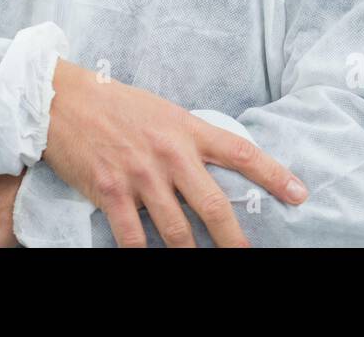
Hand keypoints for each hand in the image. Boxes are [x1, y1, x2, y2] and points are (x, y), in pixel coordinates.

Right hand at [43, 60, 307, 247]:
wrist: (63, 98)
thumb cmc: (114, 104)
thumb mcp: (161, 111)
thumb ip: (187, 139)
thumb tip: (210, 168)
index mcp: (185, 128)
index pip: (240, 151)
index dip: (273, 174)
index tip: (299, 194)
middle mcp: (168, 153)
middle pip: (213, 206)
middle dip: (235, 241)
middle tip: (248, 257)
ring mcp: (139, 175)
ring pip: (177, 231)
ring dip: (192, 255)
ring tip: (203, 264)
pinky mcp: (110, 192)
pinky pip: (133, 239)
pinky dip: (144, 256)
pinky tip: (152, 260)